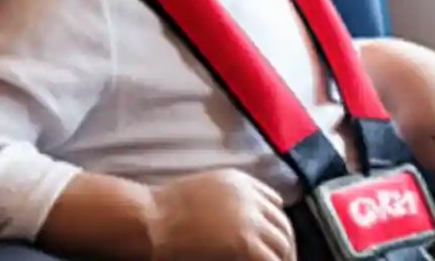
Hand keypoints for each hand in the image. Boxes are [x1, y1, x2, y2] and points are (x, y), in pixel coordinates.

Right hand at [148, 169, 295, 260]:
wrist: (148, 219)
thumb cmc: (162, 210)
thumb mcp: (201, 192)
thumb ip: (225, 200)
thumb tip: (238, 223)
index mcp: (240, 182)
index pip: (275, 202)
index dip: (277, 223)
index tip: (275, 239)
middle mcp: (250, 197)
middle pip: (282, 224)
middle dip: (286, 244)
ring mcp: (250, 219)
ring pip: (282, 243)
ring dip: (284, 258)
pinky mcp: (245, 242)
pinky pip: (271, 259)